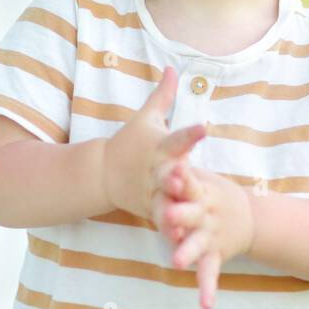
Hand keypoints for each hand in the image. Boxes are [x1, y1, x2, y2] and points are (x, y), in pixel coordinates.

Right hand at [100, 67, 206, 221]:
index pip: (178, 137)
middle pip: (170, 173)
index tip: (205, 127)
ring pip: (167, 202)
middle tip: (186, 176)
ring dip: (175, 210)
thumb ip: (163, 95)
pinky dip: (171, 232)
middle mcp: (157, 170)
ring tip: (186, 218)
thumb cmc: (131, 142)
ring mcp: (153, 193)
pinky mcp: (152, 211)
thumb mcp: (146, 117)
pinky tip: (182, 242)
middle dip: (177, 176)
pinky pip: (164, 222)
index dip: (191, 133)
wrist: (102, 174)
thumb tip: (171, 66)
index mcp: (160, 147)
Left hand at [157, 161, 254, 308]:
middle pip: (192, 214)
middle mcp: (207, 215)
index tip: (174, 171)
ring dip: (188, 252)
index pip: (190, 184)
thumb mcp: (205, 179)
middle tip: (168, 213)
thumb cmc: (215, 194)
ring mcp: (211, 236)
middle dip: (181, 214)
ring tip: (177, 262)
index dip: (182, 179)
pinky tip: (205, 305)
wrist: (251, 218)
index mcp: (202, 193)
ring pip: (197, 245)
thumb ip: (184, 174)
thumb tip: (163, 159)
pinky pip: (210, 273)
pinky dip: (208, 289)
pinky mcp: (215, 255)